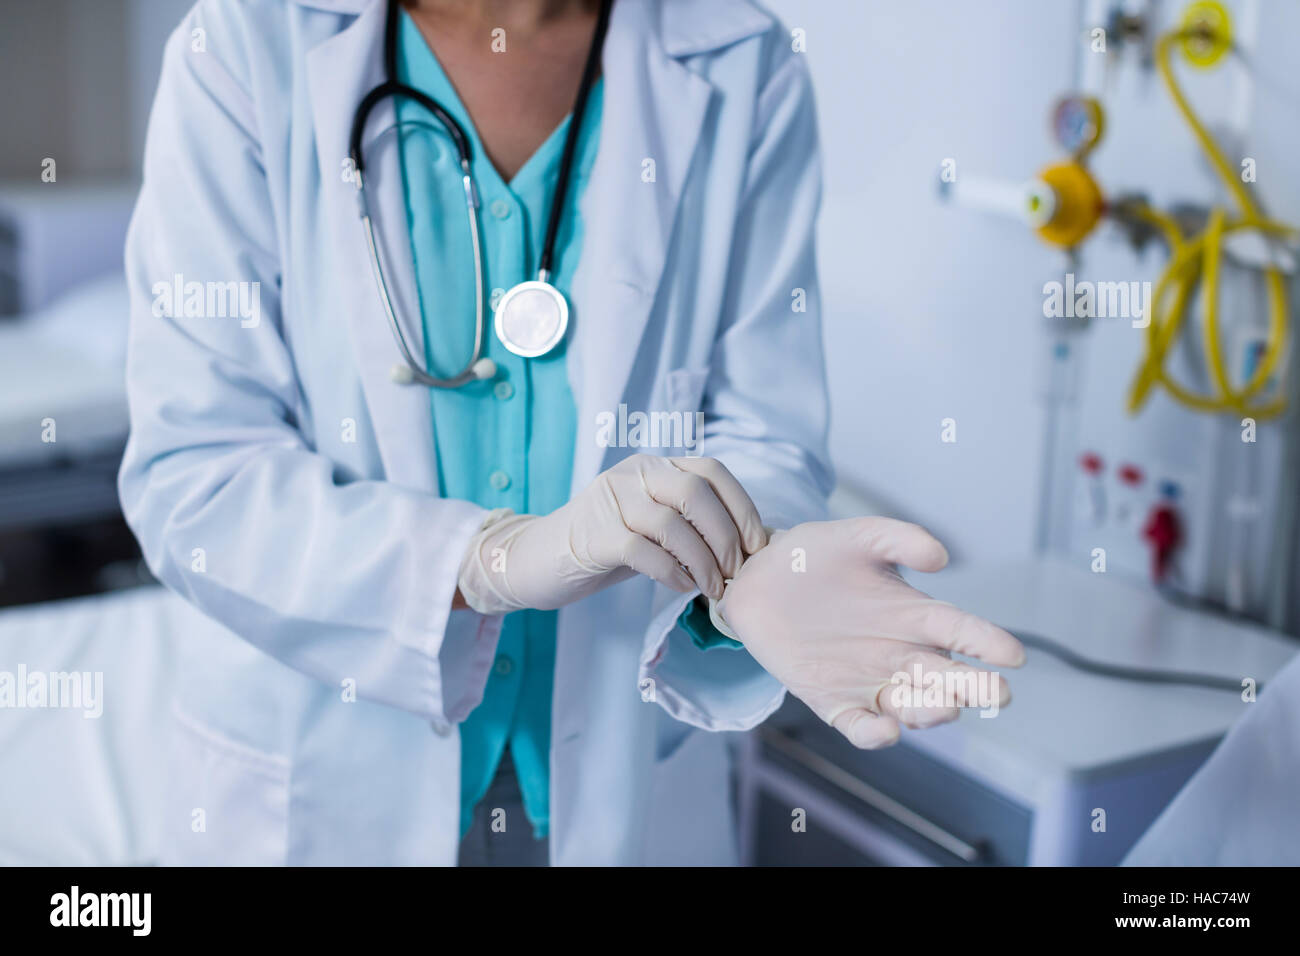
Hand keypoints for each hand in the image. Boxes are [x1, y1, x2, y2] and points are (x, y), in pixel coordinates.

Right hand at [457, 455, 767, 613]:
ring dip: (702, 561)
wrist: (538, 559)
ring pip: (672, 522)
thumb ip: (690, 523)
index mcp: (654, 466)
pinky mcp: (593, 534)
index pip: (711, 471)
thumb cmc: (605, 546)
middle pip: (695, 491)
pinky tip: (682, 588)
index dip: (742, 507)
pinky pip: (643, 550)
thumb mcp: (653, 526)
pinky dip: (671, 571)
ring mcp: (610, 500)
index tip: (757, 546)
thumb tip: (747, 546)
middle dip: (725, 536)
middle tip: (735, 572)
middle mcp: (633, 473)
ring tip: (712, 588)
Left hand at [718, 517, 1024, 748]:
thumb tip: (942, 557)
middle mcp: (899, 653)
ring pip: (911, 707)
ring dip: (930, 712)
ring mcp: (868, 681)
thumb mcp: (855, 535)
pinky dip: (874, 733)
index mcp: (913, 615)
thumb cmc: (812, 556)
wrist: (756, 579)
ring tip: (942, 707)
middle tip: (996, 694)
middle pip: (945, 678)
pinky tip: (883, 730)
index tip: (1012, 655)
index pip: (960, 631)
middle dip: (974, 689)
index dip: (987, 643)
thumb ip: (897, 537)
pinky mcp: (834, 702)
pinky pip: (860, 724)